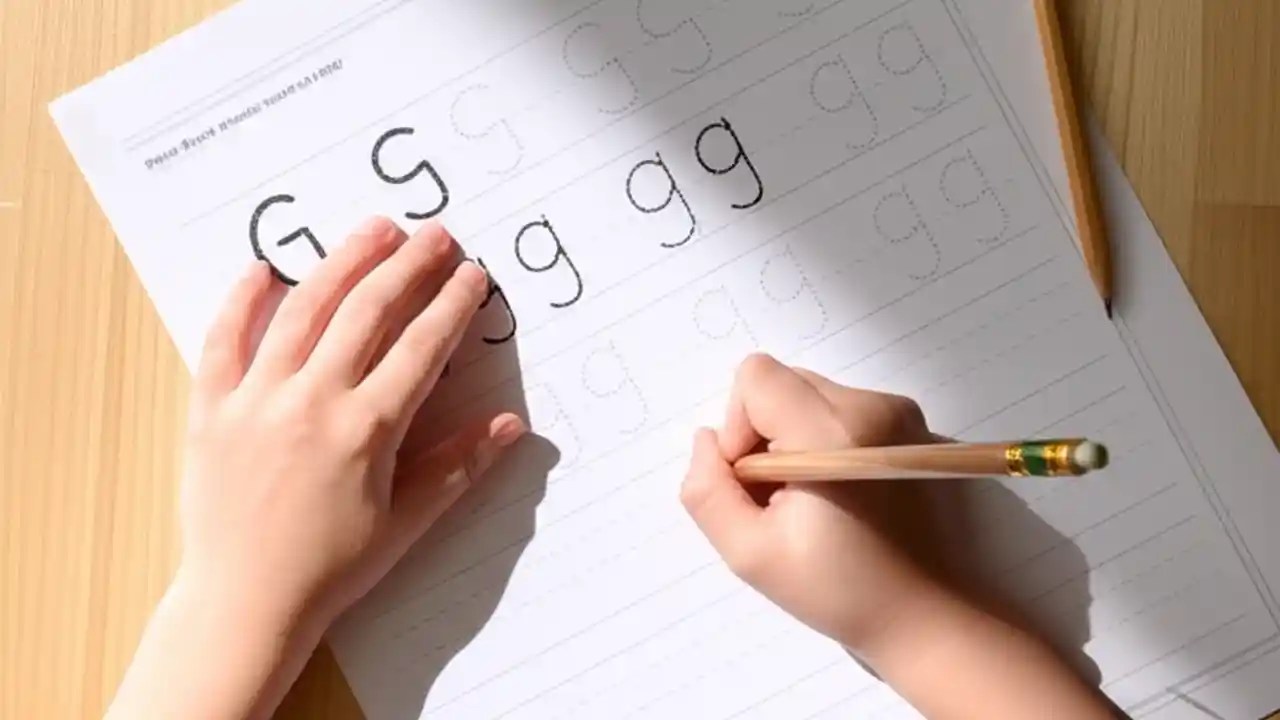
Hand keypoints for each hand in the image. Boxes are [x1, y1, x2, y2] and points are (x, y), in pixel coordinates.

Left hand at [179, 217, 525, 631]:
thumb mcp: (405, 523)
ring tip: (375, 228)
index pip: (421, 347)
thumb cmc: (330, 569)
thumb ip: (458, 467)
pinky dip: (241, 299)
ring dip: (343, 261)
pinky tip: (262, 268)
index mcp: (366, 430)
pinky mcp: (211, 408)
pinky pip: (223, 339)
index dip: (452, 305)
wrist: (244, 602)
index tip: (472, 275)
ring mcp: (257, 399)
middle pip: (368, 312)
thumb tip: (510, 426)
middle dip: (408, 266)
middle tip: (436, 234)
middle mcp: (312, 401)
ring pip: (303, 309)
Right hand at [680, 353, 946, 658]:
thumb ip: (708, 490)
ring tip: (821, 505)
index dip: (739, 426)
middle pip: (788, 384)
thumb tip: (708, 440)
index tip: (758, 483)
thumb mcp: (751, 553)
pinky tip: (854, 502)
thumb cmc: (843, 592)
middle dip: (768, 434)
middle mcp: (875, 406)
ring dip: (802, 442)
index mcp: (834, 430)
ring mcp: (907, 416)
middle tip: (785, 500)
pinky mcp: (924, 432)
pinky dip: (838, 448)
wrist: (937, 621)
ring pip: (819, 400)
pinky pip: (856, 417)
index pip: (756, 376)